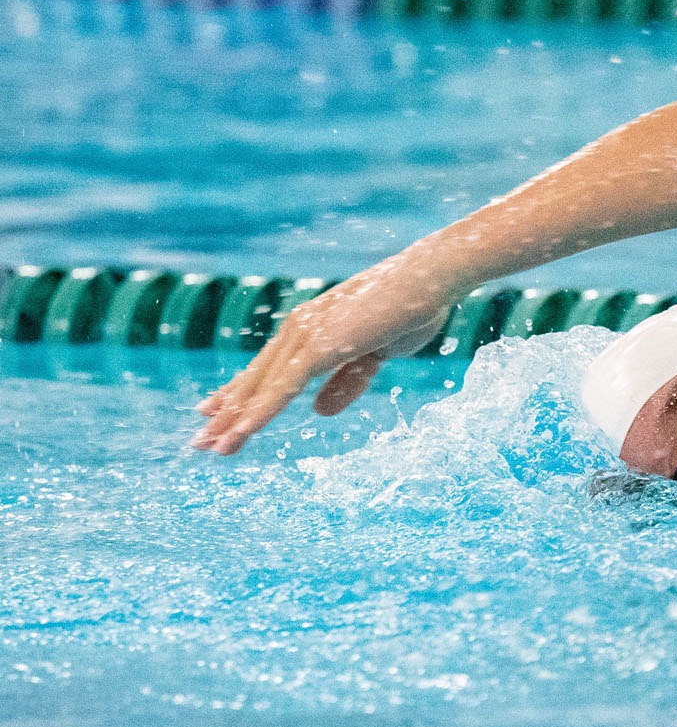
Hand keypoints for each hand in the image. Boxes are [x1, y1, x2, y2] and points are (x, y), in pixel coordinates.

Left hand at [190, 261, 453, 453]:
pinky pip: (283, 387)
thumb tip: (319, 412)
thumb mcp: (374, 355)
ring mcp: (306, 336)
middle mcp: (299, 329)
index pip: (267, 368)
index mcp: (311, 329)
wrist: (428, 281)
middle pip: (256, 379)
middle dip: (227, 412)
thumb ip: (346, 382)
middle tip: (199, 440)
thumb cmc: (408, 310)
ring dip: (236, 419)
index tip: (214, 412)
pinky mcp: (319, 346)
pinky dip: (260, 412)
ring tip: (210, 446)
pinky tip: (242, 432)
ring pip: (263, 387)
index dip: (240, 393)